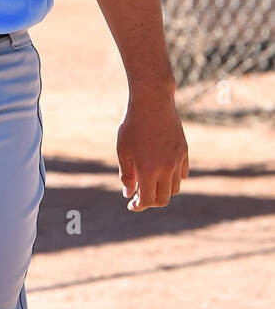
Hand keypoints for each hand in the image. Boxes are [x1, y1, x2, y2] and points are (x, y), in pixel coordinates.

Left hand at [116, 88, 188, 210]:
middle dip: (151, 202)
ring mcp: (178, 160)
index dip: (139, 206)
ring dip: (163, 191)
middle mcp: (167, 169)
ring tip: (149, 184)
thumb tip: (129, 194)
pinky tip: (162, 173)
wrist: (152, 103)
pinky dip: (173, 178)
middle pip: (164, 198)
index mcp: (149, 170)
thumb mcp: (123, 150)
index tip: (132, 205)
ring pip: (175, 188)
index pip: (148, 200)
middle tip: (139, 196)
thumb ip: (127, 174)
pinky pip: (182, 173)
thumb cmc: (132, 126)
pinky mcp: (185, 152)